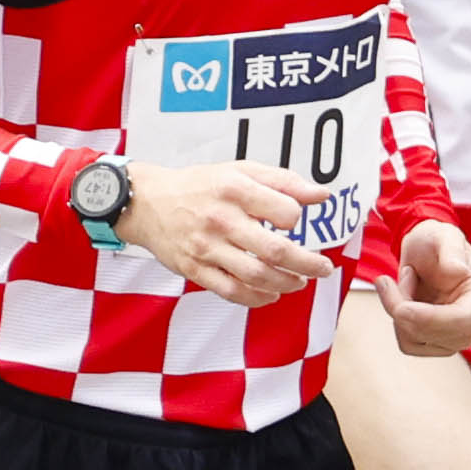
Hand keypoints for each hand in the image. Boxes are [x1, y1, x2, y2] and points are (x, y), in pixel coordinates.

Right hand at [119, 160, 325, 302]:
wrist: (147, 203)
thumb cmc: (200, 186)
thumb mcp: (240, 171)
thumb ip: (284, 181)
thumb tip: (322, 194)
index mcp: (234, 189)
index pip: (284, 212)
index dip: (297, 219)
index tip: (295, 222)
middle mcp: (220, 219)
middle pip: (275, 250)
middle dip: (308, 264)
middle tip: (323, 268)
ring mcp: (206, 247)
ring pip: (257, 276)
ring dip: (287, 283)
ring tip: (300, 281)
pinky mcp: (195, 269)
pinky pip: (232, 292)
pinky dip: (258, 298)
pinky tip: (272, 294)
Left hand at [380, 217, 470, 357]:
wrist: (426, 253)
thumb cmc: (436, 241)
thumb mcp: (443, 234)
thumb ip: (451, 250)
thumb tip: (457, 270)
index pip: (462, 319)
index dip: (428, 318)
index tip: (401, 306)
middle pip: (436, 333)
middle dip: (404, 309)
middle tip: (398, 277)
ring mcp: (460, 335)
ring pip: (418, 340)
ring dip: (398, 312)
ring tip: (407, 283)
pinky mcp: (440, 344)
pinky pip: (409, 345)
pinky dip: (398, 324)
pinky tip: (407, 302)